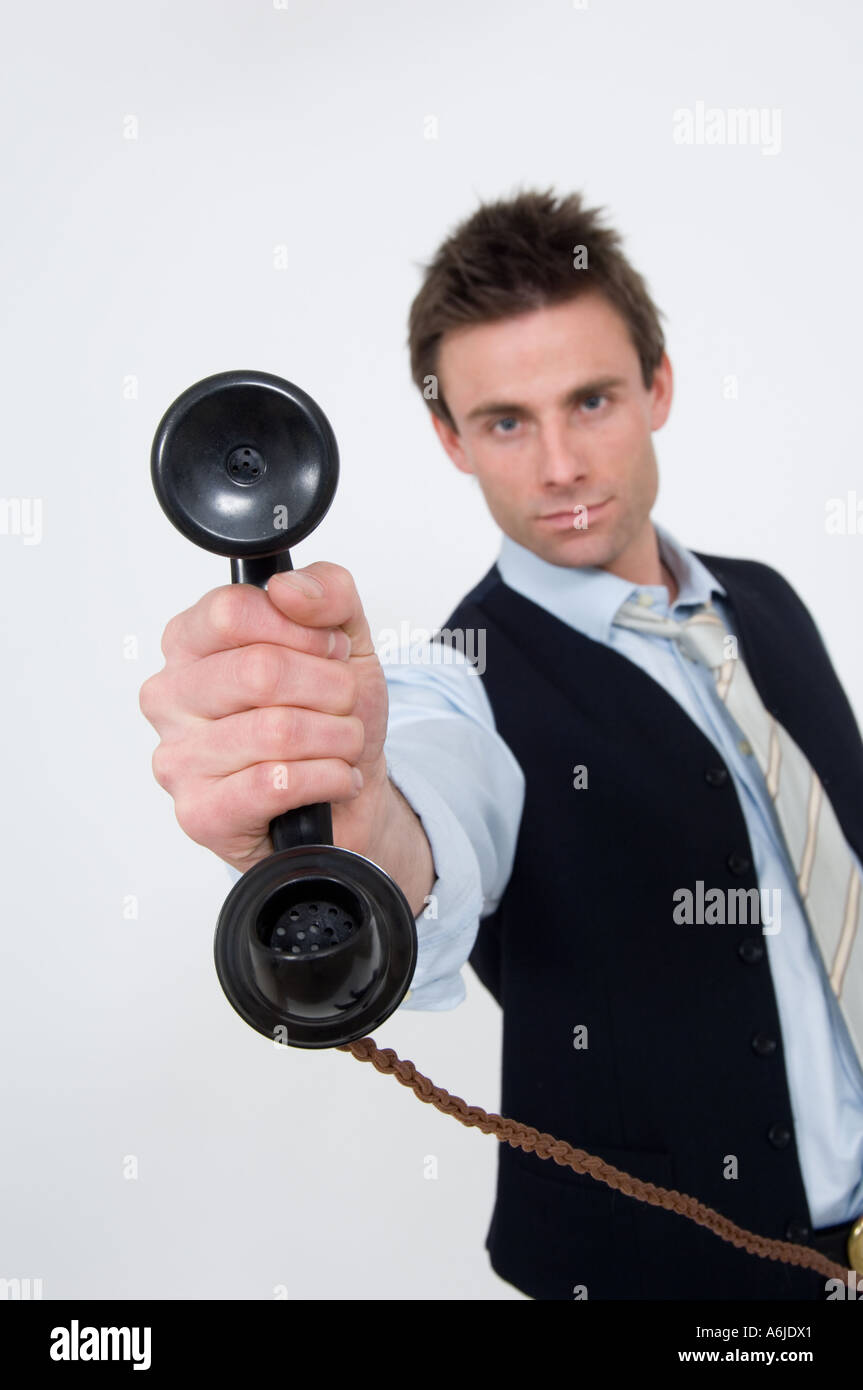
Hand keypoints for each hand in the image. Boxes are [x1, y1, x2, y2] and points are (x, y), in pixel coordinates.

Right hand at [139, 561, 391, 872]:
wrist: (347, 797)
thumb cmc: (328, 715)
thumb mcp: (345, 637)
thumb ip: (327, 591)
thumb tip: (288, 589)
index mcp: (189, 642)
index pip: (234, 612)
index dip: (304, 631)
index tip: (329, 650)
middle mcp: (170, 697)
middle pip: (260, 670)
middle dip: (330, 688)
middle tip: (344, 703)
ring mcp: (177, 758)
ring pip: (278, 730)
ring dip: (337, 738)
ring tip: (341, 745)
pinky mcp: (200, 814)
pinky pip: (277, 783)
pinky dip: (329, 778)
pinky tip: (334, 778)